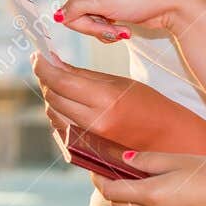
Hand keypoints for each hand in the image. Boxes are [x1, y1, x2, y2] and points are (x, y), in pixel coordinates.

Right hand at [5, 0, 203, 41]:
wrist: (173, 3)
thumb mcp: (106, 2)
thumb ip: (78, 8)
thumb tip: (61, 15)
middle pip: (68, 13)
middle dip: (86, 25)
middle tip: (110, 23)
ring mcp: (98, 1)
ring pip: (82, 25)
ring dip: (100, 31)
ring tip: (122, 26)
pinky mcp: (108, 14)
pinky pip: (96, 29)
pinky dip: (108, 34)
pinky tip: (124, 30)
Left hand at [33, 52, 161, 143]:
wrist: (168, 139)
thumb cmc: (148, 105)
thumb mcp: (118, 82)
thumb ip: (83, 75)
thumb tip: (53, 62)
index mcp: (106, 99)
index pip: (61, 81)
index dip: (43, 67)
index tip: (37, 55)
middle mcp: (94, 122)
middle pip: (53, 97)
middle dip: (45, 79)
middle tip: (46, 65)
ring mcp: (89, 139)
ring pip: (53, 113)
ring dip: (51, 95)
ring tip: (58, 81)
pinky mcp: (86, 149)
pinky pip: (60, 128)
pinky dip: (58, 113)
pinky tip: (66, 103)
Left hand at [91, 151, 205, 205]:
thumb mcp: (181, 160)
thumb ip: (149, 161)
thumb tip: (125, 160)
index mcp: (150, 194)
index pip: (110, 191)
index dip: (100, 179)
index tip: (97, 169)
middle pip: (121, 205)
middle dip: (116, 190)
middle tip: (123, 172)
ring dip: (135, 203)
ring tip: (148, 184)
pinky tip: (169, 199)